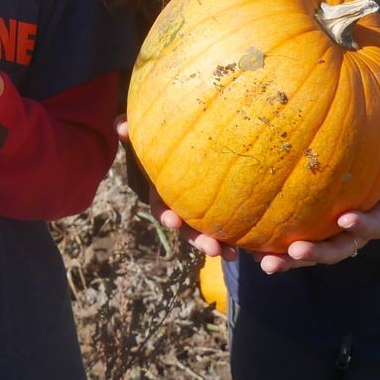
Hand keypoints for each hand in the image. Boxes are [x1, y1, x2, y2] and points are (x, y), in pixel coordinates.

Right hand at [115, 115, 236, 260]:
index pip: (162, 207)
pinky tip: (260, 248)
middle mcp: (186, 207)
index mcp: (167, 191)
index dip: (166, 215)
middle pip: (189, 228)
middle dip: (198, 240)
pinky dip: (246, 240)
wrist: (211, 134)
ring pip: (211, 234)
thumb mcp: (157, 131)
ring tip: (232, 254)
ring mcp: (207, 212)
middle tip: (212, 248)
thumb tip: (119, 126)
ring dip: (220, 246)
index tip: (173, 220)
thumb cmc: (176, 134)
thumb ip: (137, 129)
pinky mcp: (230, 212)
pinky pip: (236, 229)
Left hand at [256, 154, 379, 274]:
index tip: (345, 218)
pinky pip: (292, 245)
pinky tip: (252, 252)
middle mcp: (353, 234)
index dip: (361, 225)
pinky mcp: (310, 233)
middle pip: (336, 250)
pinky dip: (274, 250)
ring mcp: (330, 237)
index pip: (373, 227)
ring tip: (266, 263)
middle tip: (295, 251)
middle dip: (316, 253)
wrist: (373, 173)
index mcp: (378, 220)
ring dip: (289, 261)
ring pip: (311, 254)